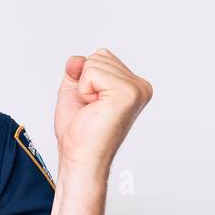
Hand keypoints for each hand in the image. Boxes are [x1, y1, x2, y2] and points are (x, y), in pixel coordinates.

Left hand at [54, 49, 151, 178]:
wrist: (80, 158)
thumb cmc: (79, 132)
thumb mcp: (74, 91)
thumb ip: (77, 69)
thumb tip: (78, 59)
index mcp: (133, 86)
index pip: (101, 56)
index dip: (84, 79)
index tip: (91, 105)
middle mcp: (140, 87)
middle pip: (99, 56)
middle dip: (84, 82)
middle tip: (90, 109)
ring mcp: (137, 89)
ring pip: (94, 62)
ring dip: (83, 88)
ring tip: (93, 110)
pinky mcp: (128, 93)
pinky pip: (91, 71)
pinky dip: (84, 90)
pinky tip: (93, 109)